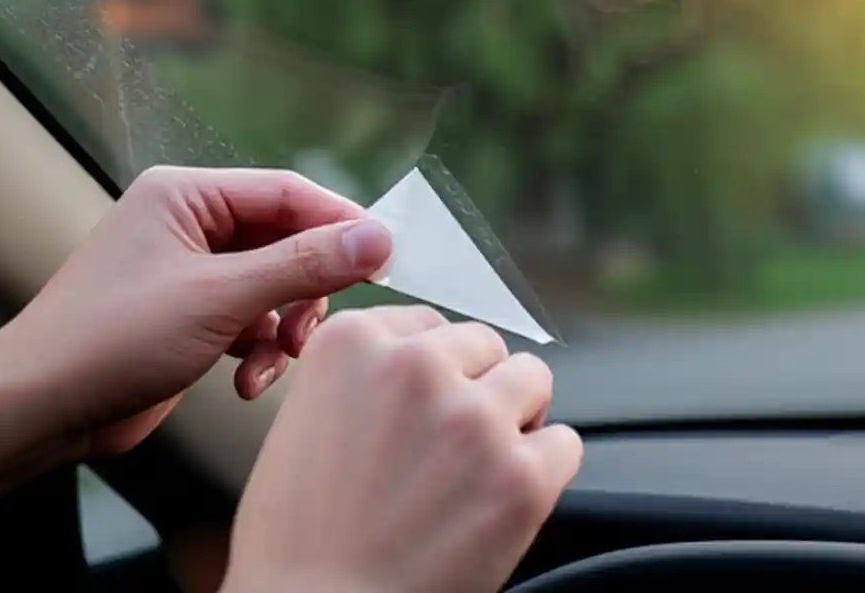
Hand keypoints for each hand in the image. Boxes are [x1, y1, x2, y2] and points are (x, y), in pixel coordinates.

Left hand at [3, 166, 391, 455]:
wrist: (41, 409)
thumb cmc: (113, 340)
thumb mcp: (222, 298)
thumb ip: (306, 264)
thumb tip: (379, 238)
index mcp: (185, 196)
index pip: (288, 193)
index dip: (340, 224)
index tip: (385, 260)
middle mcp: (188, 226)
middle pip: (286, 242)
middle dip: (305, 292)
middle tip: (314, 328)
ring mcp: (187, 273)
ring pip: (273, 287)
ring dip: (282, 329)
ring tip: (273, 362)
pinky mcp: (188, 316)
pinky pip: (250, 321)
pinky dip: (258, 351)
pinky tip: (245, 382)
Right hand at [223, 306, 583, 592]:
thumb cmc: (299, 539)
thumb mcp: (305, 421)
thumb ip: (366, 378)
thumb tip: (427, 362)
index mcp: (352, 342)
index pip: (427, 324)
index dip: (431, 371)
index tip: (420, 409)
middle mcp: (416, 366)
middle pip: (485, 345)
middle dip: (475, 389)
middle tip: (450, 448)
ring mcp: (474, 418)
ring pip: (533, 379)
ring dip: (515, 418)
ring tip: (479, 470)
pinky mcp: (522, 474)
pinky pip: (565, 444)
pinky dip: (544, 471)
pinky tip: (501, 500)